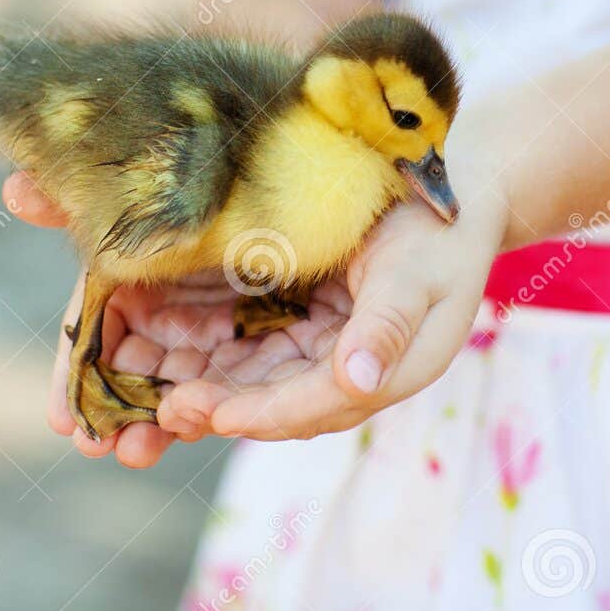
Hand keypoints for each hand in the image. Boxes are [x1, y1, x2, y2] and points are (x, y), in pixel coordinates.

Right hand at [6, 172, 351, 467]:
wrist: (368, 168)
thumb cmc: (269, 163)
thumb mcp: (193, 180)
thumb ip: (103, 196)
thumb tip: (12, 193)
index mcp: (154, 261)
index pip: (101, 322)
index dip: (79, 368)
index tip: (63, 414)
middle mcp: (189, 296)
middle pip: (141, 365)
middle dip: (116, 410)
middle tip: (96, 443)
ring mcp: (234, 322)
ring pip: (188, 380)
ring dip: (160, 419)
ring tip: (136, 448)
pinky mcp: (284, 341)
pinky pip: (246, 380)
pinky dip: (223, 404)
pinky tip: (203, 422)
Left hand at [166, 176, 507, 441]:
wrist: (447, 196)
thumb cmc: (437, 229)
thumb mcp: (417, 270)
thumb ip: (388, 324)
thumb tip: (361, 381)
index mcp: (395, 367)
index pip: (325, 399)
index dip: (271, 411)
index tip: (219, 415)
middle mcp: (358, 371)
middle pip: (287, 404)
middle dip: (228, 410)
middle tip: (169, 411)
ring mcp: (330, 352)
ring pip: (265, 385)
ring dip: (217, 392)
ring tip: (162, 397)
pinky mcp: (308, 328)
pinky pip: (257, 353)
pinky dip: (218, 361)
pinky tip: (175, 357)